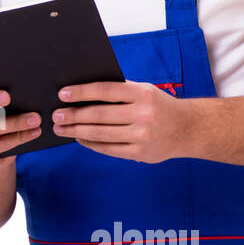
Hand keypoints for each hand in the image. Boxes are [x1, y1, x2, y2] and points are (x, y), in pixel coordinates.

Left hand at [52, 80, 190, 162]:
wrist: (187, 129)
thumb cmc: (159, 106)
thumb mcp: (144, 91)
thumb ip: (118, 91)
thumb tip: (82, 93)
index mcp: (142, 94)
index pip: (105, 90)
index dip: (81, 92)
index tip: (62, 94)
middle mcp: (143, 114)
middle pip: (99, 115)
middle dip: (73, 115)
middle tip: (56, 115)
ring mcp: (142, 136)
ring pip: (101, 134)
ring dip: (76, 131)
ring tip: (61, 128)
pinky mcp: (140, 153)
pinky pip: (108, 149)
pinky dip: (90, 143)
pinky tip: (79, 138)